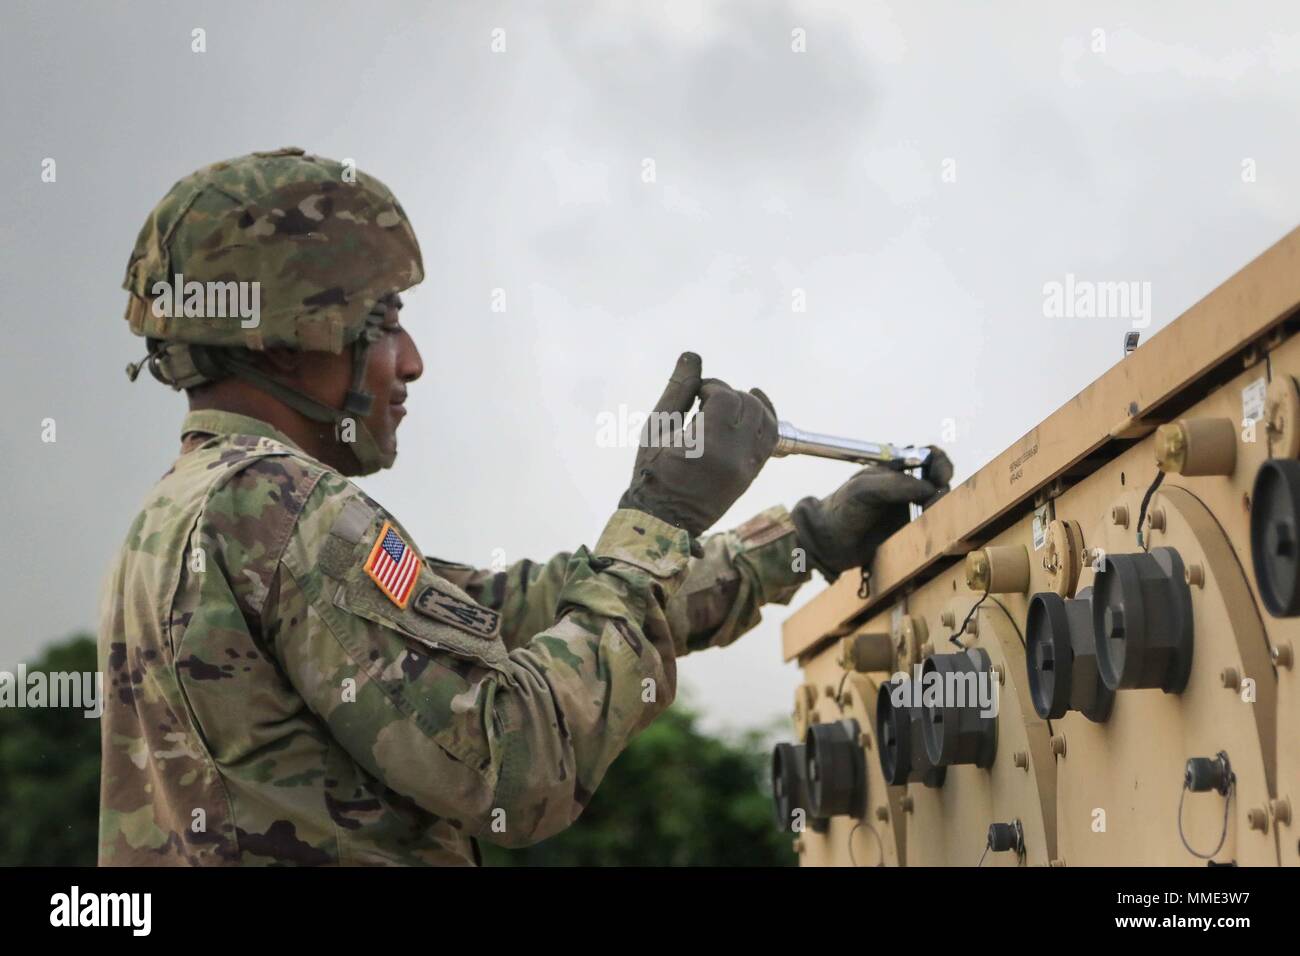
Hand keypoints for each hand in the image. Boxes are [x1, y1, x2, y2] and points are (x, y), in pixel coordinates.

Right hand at [618, 352, 778, 536]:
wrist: (663, 519)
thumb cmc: (652, 471)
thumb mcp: (657, 427)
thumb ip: (678, 390)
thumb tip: (692, 356)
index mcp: (706, 444)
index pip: (726, 397)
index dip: (712, 387)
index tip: (696, 393)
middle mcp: (733, 456)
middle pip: (749, 405)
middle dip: (731, 394)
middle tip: (708, 399)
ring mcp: (746, 468)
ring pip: (767, 421)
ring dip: (752, 405)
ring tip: (730, 405)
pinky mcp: (751, 475)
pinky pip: (771, 441)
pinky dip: (765, 422)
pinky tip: (751, 412)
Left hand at [791, 446, 952, 579]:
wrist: (828, 544)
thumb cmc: (841, 509)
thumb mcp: (863, 489)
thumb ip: (895, 484)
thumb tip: (929, 488)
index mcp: (895, 469)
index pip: (928, 456)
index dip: (940, 463)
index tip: (939, 477)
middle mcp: (906, 487)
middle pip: (940, 479)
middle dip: (943, 487)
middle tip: (934, 500)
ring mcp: (910, 509)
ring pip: (940, 503)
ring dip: (940, 507)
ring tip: (925, 515)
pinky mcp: (911, 532)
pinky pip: (933, 526)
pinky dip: (935, 525)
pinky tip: (923, 530)